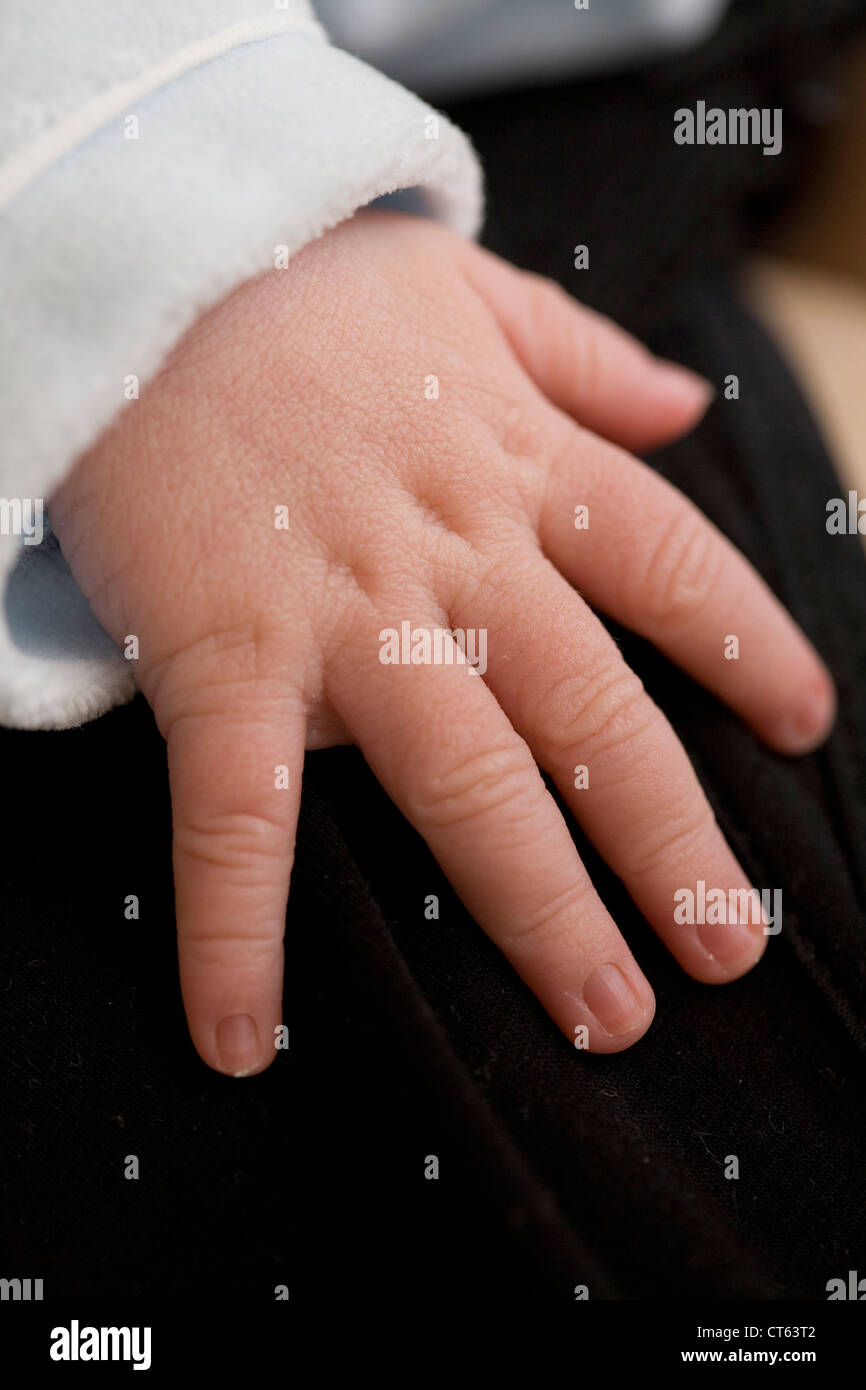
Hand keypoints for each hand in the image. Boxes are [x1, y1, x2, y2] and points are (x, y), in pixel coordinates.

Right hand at [50, 209, 834, 1073]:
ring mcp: (341, 614)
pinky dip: (236, 925)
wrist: (141, 273)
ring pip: (465, 778)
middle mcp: (456, 556)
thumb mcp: (466, 291)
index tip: (804, 722)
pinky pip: (237, 809)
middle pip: (593, 712)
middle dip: (670, 837)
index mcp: (520, 467)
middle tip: (724, 949)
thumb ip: (582, 356)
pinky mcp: (220, 652)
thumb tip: (685, 401)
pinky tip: (241, 1037)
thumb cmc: (300, 289)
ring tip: (604, 1012)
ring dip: (539, 904)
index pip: (669, 567)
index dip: (746, 644)